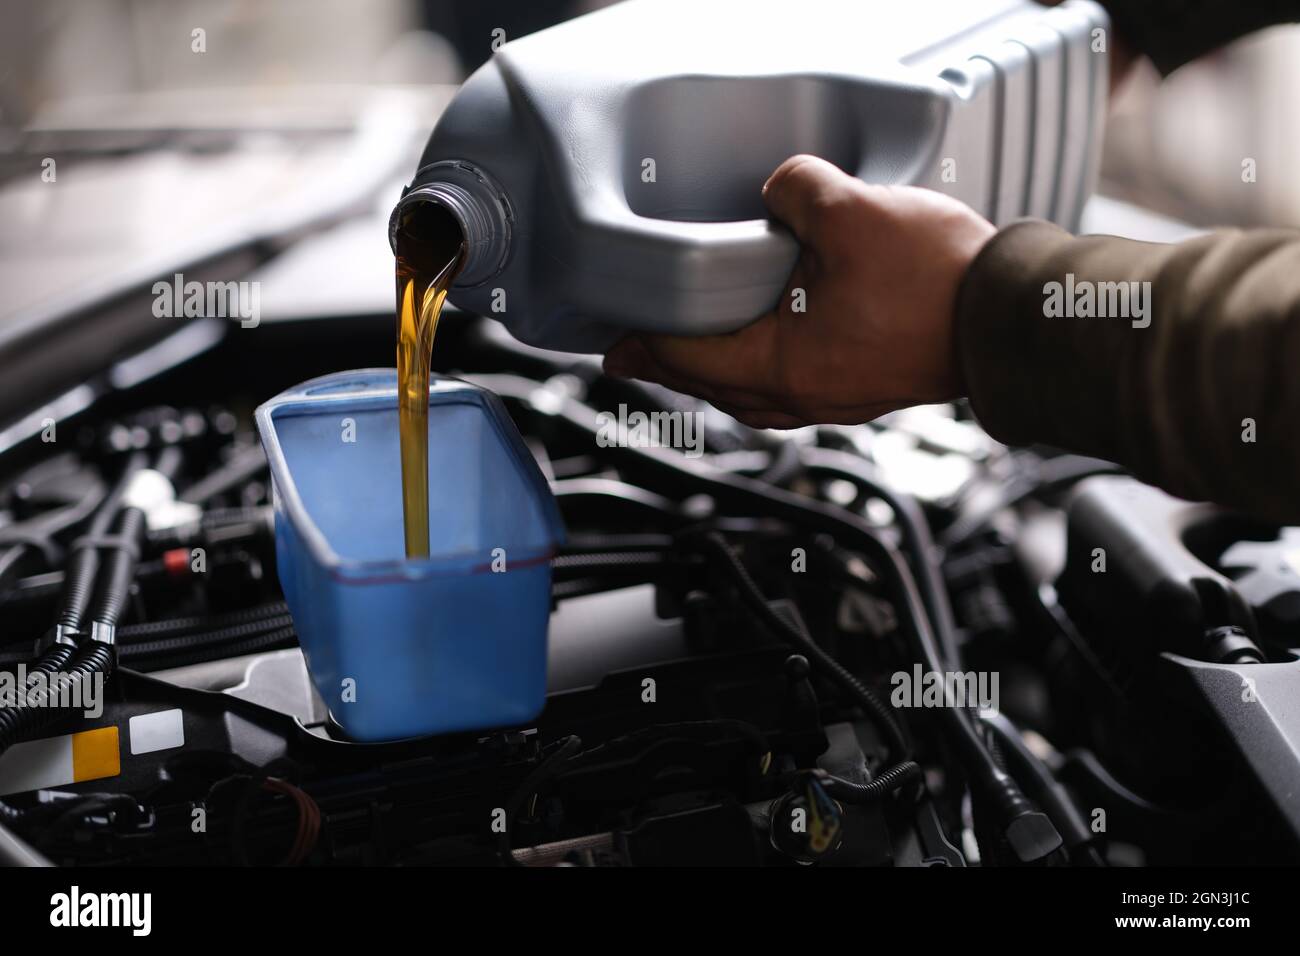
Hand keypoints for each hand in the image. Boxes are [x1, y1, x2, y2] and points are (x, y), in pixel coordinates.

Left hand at [602, 154, 995, 428]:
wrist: (1014, 316)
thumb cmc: (939, 282)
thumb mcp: (851, 212)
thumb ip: (796, 190)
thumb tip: (780, 190)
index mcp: (783, 366)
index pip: (692, 360)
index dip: (648, 348)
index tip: (617, 348)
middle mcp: (805, 395)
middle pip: (718, 387)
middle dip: (677, 368)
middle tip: (643, 353)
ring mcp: (839, 397)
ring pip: (757, 395)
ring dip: (721, 374)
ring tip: (700, 351)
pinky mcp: (868, 386)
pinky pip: (795, 388)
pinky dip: (765, 371)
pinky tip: (773, 344)